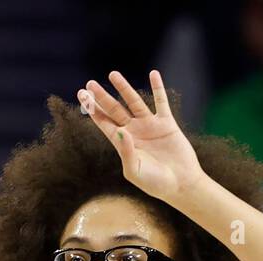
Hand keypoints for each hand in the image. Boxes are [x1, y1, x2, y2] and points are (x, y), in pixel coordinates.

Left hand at [78, 70, 204, 202]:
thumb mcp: (134, 171)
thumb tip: (120, 130)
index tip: (82, 96)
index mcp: (122, 143)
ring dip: (124, 88)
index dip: (92, 109)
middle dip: (102, 97)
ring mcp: (150, 126)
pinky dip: (158, 88)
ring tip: (112, 74)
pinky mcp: (167, 124)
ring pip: (134, 102)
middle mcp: (134, 131)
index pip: (104, 122)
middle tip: (90, 83)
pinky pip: (161, 102)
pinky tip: (154, 74)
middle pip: (114, 109)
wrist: (180, 184)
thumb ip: (125, 151)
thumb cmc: (155, 183)